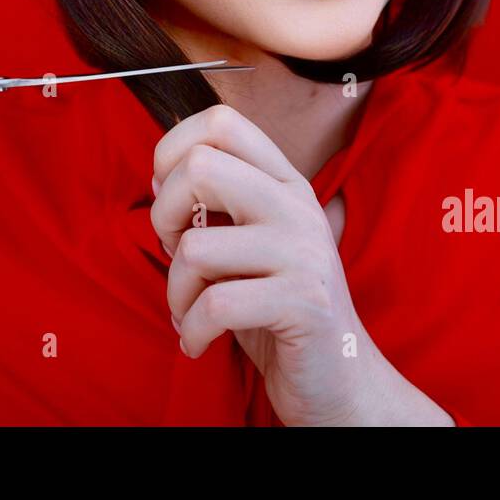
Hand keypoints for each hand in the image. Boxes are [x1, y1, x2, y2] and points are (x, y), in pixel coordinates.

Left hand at [150, 104, 450, 425]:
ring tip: (190, 312)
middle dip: (163, 216)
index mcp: (283, 180)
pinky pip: (215, 304)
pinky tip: (199, 341)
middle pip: (200, 167)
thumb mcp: (248, 242)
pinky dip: (191, 330)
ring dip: (175, 292)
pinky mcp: (302, 302)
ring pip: (195, 246)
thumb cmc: (278, 307)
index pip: (221, 121)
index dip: (173, 149)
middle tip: (178, 255)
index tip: (171, 198)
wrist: (338, 378)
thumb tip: (161, 176)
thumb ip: (216, 203)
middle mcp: (296, 204)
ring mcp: (303, 251)